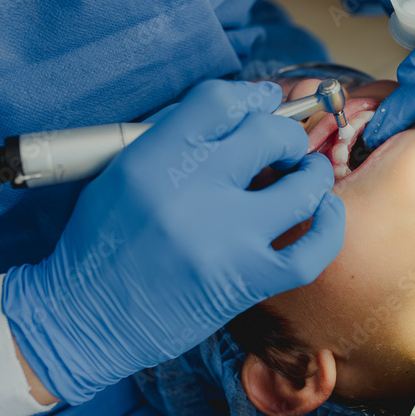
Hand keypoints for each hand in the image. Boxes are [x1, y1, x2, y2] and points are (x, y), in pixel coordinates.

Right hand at [2, 80, 344, 403]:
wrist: (84, 320)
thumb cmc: (101, 244)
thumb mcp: (120, 172)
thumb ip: (174, 136)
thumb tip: (241, 105)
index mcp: (153, 159)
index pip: (219, 100)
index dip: (251, 96)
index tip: (264, 103)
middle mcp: (191, 193)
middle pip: (268, 135)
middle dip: (285, 136)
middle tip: (285, 147)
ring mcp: (225, 240)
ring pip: (301, 188)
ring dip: (312, 175)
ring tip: (307, 175)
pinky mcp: (246, 281)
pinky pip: (312, 250)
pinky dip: (329, 227)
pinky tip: (326, 212)